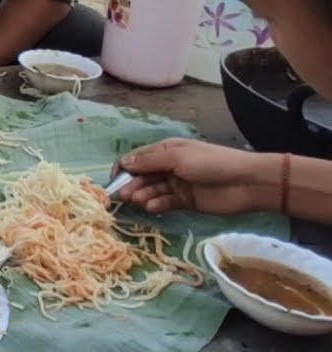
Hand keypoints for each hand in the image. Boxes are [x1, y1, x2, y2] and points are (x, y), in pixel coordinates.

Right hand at [114, 138, 273, 215]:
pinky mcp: (185, 201)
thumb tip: (123, 162)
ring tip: (138, 202)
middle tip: (123, 196)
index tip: (114, 181)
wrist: (246, 182)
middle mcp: (168, 166)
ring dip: (143, 195)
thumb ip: (149, 161)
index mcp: (165, 151)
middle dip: (131, 184)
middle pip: (142, 176)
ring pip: (152, 190)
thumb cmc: (211, 163)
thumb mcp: (177, 157)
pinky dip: (157, 205)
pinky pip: (165, 202)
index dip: (124, 169)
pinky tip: (152, 208)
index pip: (137, 159)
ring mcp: (177, 184)